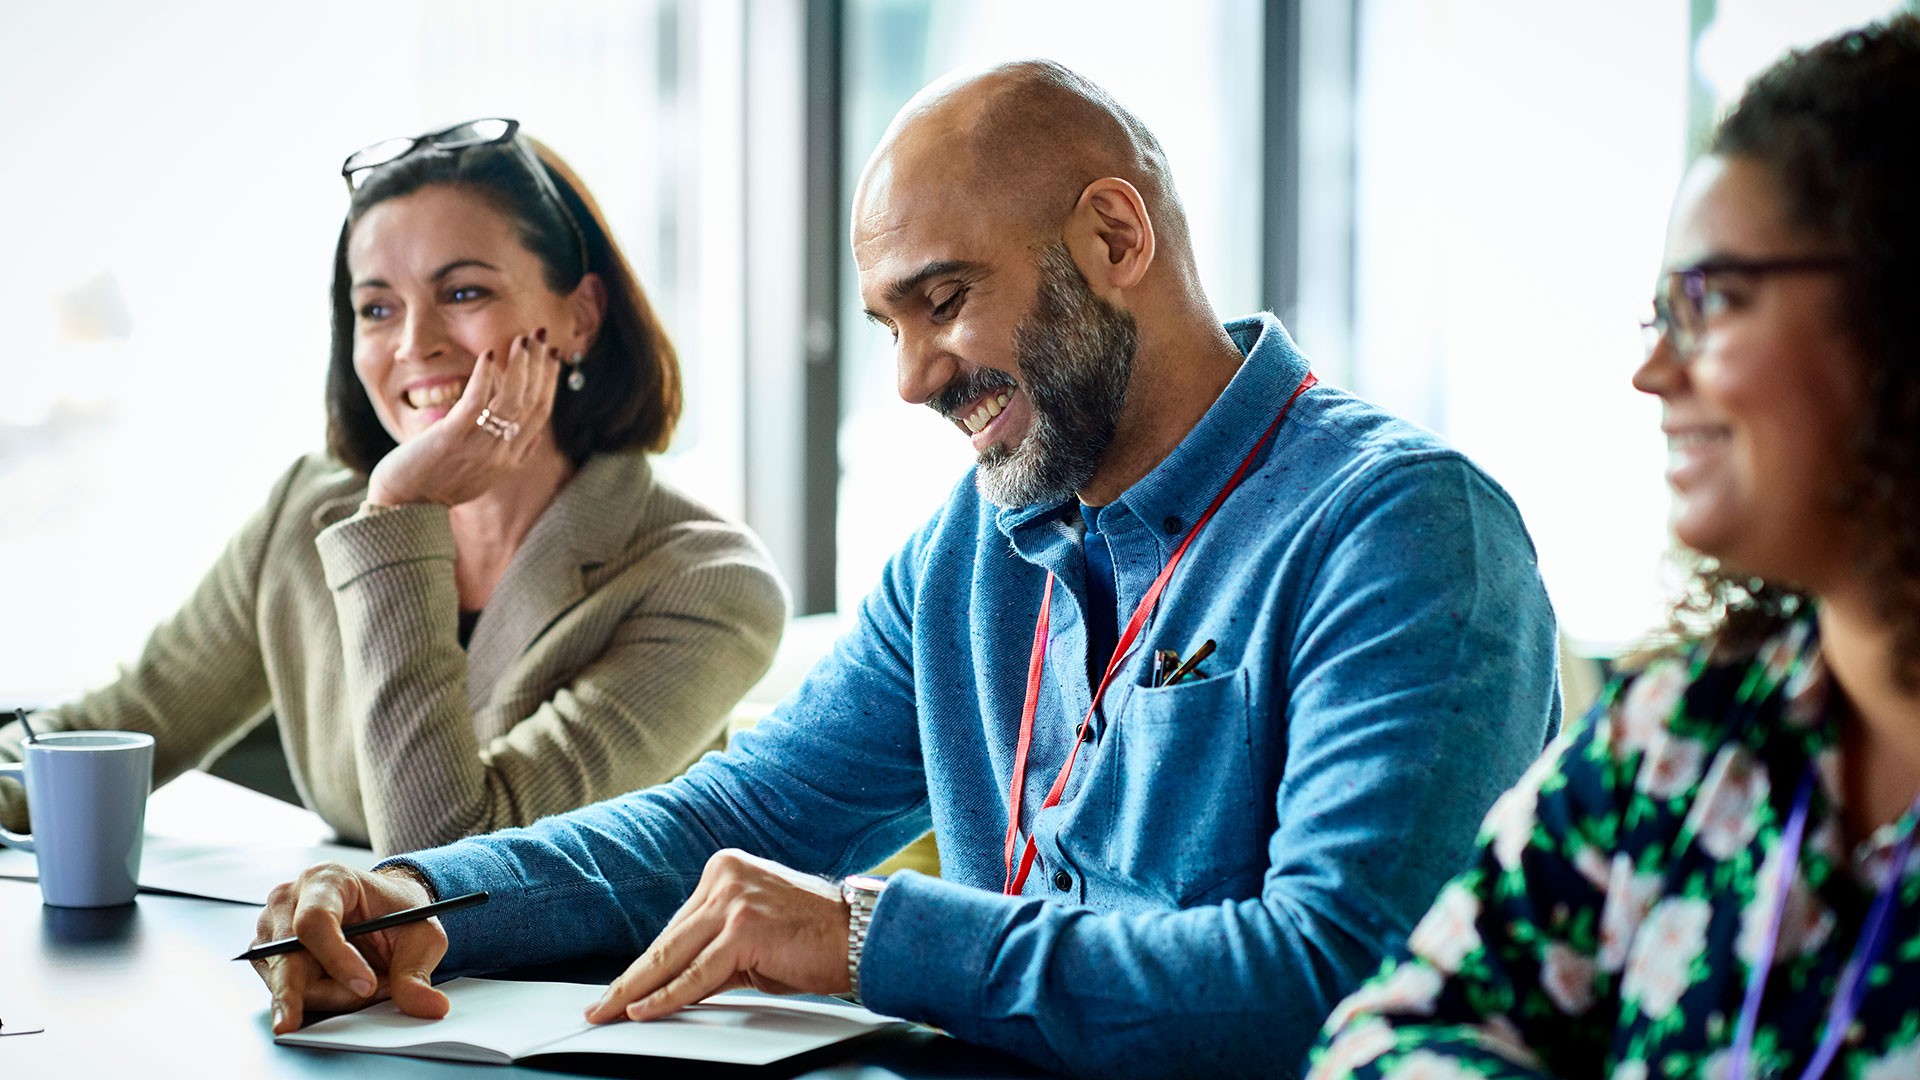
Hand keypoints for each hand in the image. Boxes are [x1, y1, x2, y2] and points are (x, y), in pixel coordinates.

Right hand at [251, 863, 448, 1033]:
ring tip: (365, 984)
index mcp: (326, 879)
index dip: (337, 958)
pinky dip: (319, 999)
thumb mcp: (421, 936)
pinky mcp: (268, 957)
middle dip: (330, 991)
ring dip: (330, 996)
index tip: (367, 985)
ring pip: (288, 981)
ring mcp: (272, 930)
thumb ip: (418, 972)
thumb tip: (428, 1006)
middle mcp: (289, 901)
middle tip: (363, 1001)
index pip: (314, 921)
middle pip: (291, 959)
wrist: (386, 913)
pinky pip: (285, 991)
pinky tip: (344, 988)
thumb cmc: (398, 913)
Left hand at [365, 328, 565, 507]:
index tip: (553, 355)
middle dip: (540, 365)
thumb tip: (534, 440)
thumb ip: (510, 457)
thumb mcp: (483, 477)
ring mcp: (477, 447)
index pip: (540, 414)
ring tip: (522, 339)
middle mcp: (500, 454)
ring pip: (510, 400)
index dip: (549, 381)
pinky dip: (485, 375)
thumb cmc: (437, 486)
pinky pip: (475, 402)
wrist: (403, 504)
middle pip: (531, 403)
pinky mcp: (450, 439)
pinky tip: (489, 353)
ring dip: (519, 365)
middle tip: (541, 336)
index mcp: (510, 460)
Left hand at [585, 849, 849, 1023]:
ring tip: (611, 1011)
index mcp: (724, 870)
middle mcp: (724, 877)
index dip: (646, 963)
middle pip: (666, 939)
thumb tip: (671, 984)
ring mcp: (734, 900)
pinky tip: (645, 1008)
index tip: (619, 987)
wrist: (859, 936)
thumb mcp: (752, 938)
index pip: (675, 927)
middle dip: (630, 979)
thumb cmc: (812, 938)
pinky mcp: (744, 928)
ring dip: (637, 990)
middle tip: (599, 1005)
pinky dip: (668, 995)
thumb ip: (712, 951)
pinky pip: (697, 972)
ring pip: (673, 955)